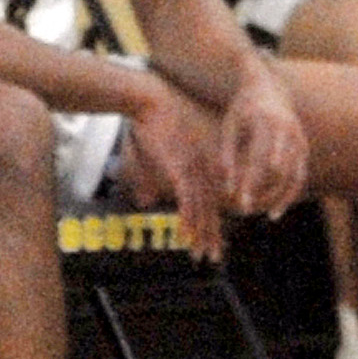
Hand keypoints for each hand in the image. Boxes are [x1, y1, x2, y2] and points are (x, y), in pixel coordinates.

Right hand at [120, 74, 229, 259]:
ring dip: (201, 233)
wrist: (148, 103)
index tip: (213, 243)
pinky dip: (188, 219)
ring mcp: (192, 169)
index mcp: (199, 168)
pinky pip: (187, 199)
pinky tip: (188, 235)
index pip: (210, 202)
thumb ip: (149, 183)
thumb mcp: (150, 160)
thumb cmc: (148, 127)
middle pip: (210, 209)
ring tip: (202, 253)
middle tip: (212, 256)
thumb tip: (144, 201)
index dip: (210, 224)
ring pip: (201, 209)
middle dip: (211, 235)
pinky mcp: (180, 167)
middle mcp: (201, 171)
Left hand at [216, 56, 309, 222]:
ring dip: (283, 196)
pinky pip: (301, 174)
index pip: (259, 161)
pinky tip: (278, 204)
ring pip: (296, 175)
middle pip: (280, 172)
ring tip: (269, 215)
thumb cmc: (243, 109)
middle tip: (248, 210)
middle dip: (266, 194)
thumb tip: (228, 189)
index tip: (239, 203)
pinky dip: (292, 191)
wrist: (269, 88)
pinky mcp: (304, 146)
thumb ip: (228, 157)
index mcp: (267, 123)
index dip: (250, 184)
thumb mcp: (230, 127)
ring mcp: (300, 139)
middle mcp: (288, 131)